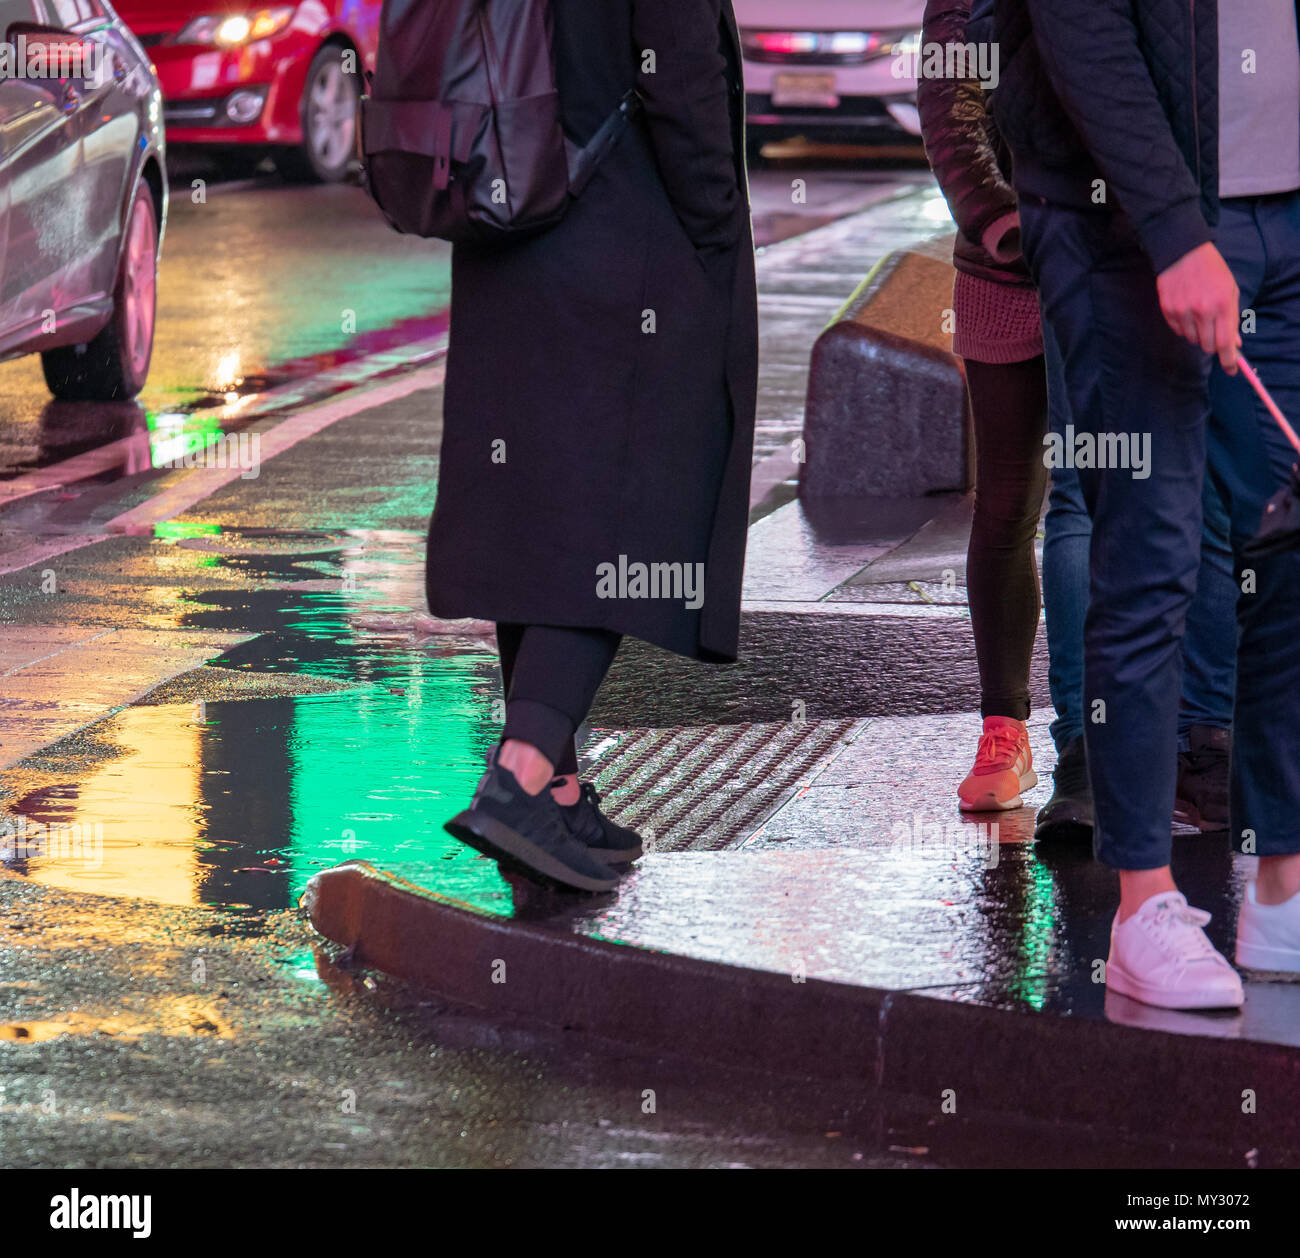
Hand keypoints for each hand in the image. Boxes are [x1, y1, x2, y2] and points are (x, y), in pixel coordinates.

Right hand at [1156, 242, 1240, 372]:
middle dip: (1213, 344)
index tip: (1232, 369)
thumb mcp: (1230, 290)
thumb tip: (1234, 344)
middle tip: (1213, 331)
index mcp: (1223, 304)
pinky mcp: (1168, 310)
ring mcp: (1184, 312)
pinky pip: (1178, 331)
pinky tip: (1187, 310)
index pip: (1225, 343)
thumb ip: (1232, 319)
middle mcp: (1203, 310)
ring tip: (1199, 314)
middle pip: (1208, 345)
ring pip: (1192, 339)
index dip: (1229, 360)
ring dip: (1198, 333)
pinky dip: (1184, 327)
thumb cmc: (1212, 271)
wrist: (1184, 253)